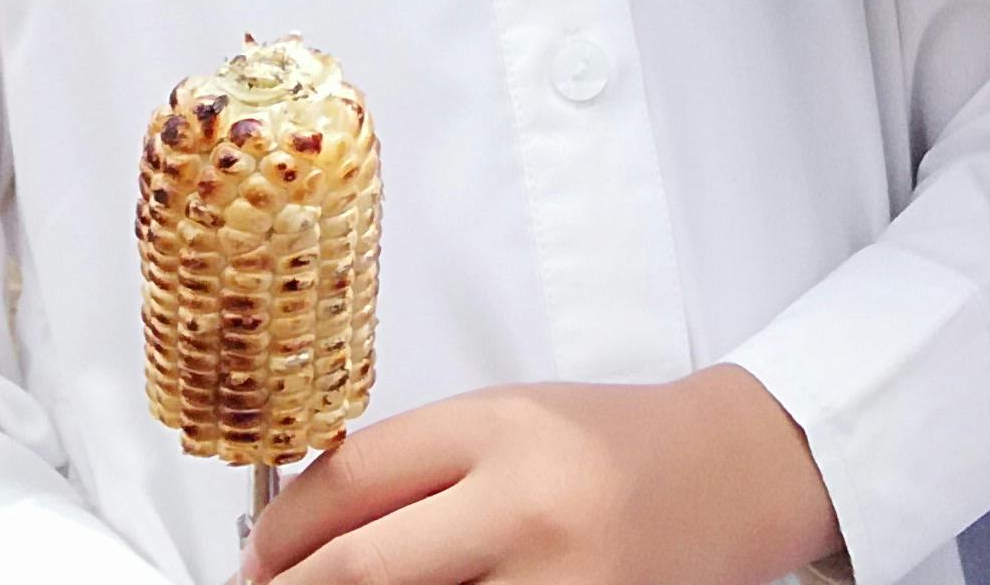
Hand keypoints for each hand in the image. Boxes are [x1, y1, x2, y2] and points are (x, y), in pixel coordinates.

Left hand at [244, 365, 839, 584]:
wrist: (734, 475)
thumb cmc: (612, 446)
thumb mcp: (508, 420)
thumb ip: (415, 467)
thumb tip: (298, 539)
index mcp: (502, 431)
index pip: (351, 483)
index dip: (278, 533)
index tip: (255, 561)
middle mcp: (529, 509)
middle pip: (365, 571)